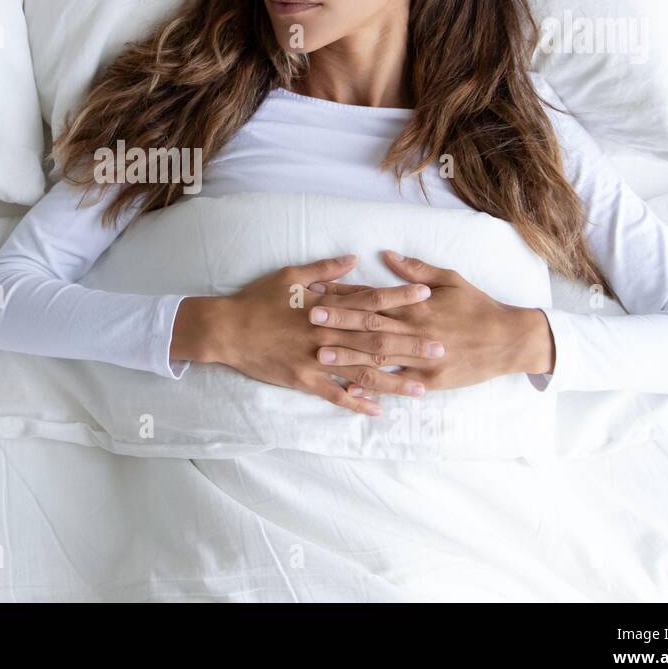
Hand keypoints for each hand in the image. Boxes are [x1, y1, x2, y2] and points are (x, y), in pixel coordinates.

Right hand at [172, 254, 434, 415]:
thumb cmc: (256, 300)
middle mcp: (326, 334)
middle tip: (441, 348)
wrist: (226, 330)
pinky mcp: (303, 380)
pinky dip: (357, 402)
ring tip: (423, 387)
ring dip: (394, 380)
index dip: (399, 297)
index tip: (426, 294)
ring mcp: (316, 360)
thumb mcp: (289, 275)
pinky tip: (378, 410)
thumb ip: (324, 269)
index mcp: (325, 307)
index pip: (370, 301)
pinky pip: (335, 395)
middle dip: (410, 343)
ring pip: (362, 371)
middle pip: (376, 339)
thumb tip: (353, 259)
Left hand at [306, 250, 554, 390]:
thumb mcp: (450, 279)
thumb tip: (388, 256)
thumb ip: (417, 270)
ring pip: (379, 356)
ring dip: (348, 354)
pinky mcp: (430, 379)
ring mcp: (421, 356)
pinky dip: (375, 385)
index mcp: (416, 305)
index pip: (373, 297)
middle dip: (338, 321)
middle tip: (309, 318)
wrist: (509, 339)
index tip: (319, 289)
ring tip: (320, 352)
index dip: (345, 293)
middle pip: (370, 325)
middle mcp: (415, 329)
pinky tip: (351, 386)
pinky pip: (398, 383)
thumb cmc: (477, 306)